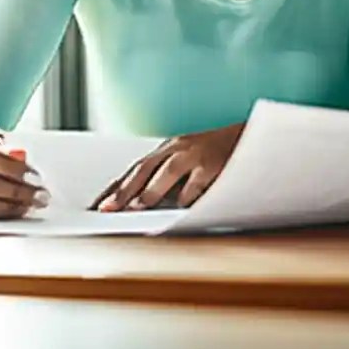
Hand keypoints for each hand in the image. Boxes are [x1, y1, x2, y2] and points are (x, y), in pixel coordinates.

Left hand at [91, 123, 244, 211]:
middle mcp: (178, 148)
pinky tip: (177, 211)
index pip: (134, 170)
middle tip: (106, 209)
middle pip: (143, 169)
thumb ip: (166, 179)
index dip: (114, 188)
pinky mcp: (215, 165)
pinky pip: (196, 183)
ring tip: (134, 208)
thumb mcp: (188, 162)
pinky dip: (186, 197)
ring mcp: (196, 155)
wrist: (253, 138)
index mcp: (167, 150)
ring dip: (149, 191)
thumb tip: (136, 205)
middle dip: (123, 191)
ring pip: (166, 172)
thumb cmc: (216, 155)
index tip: (96, 206)